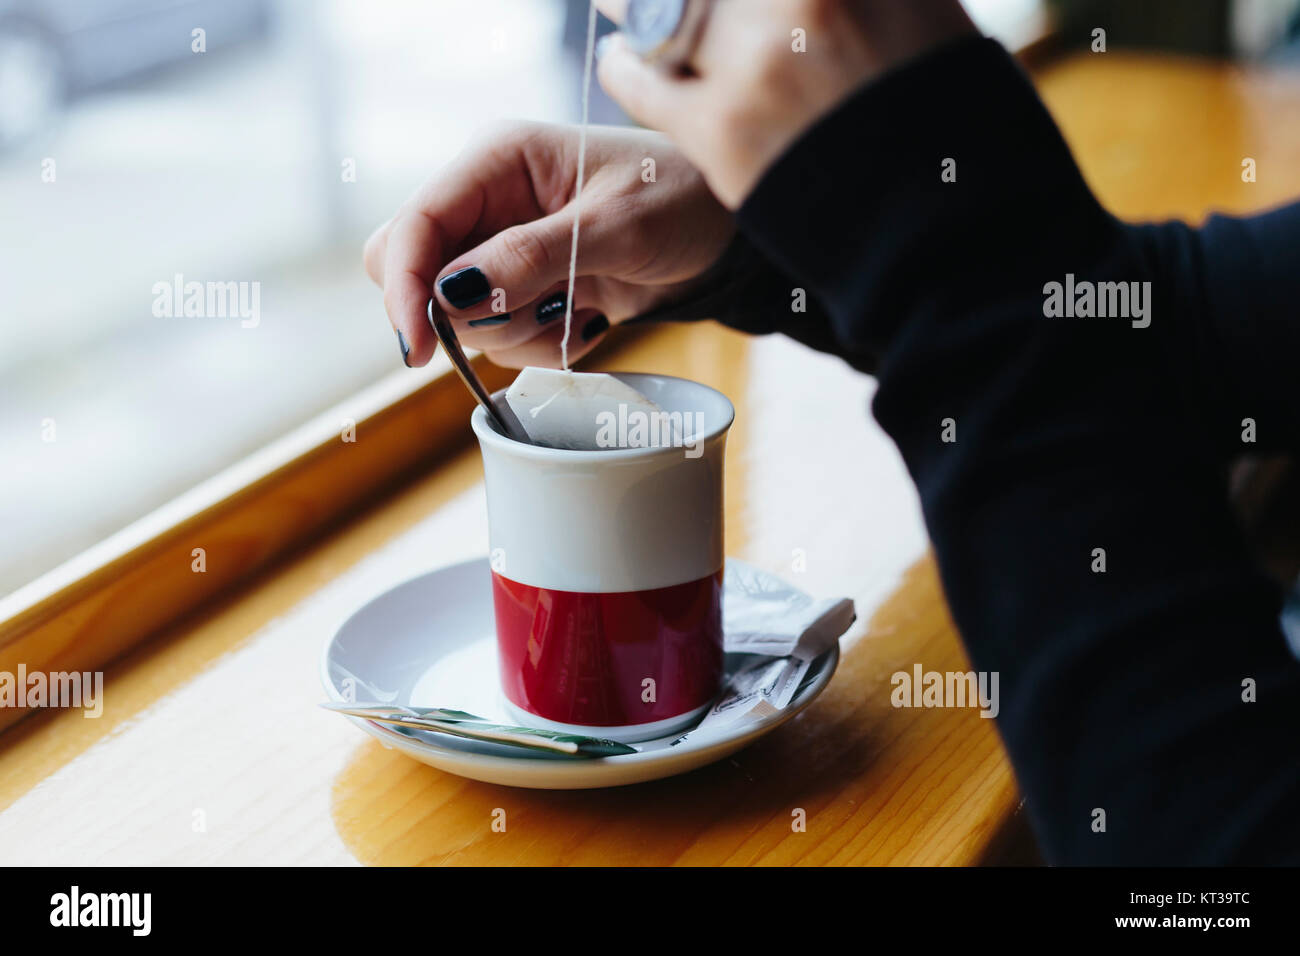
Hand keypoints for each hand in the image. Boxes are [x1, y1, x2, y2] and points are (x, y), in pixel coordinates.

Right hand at [363, 122, 734, 367]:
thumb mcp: (614, 227)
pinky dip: (541, 344)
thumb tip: (449, 293)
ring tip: (582, 307)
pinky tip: (588, 317)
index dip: (405, 286)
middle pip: (416, 274)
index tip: (420, 347)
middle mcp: (488, 204)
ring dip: (517, 331)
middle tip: (532, 316)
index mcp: (498, 162)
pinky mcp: (524, 289)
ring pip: (458, 317)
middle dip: (464, 314)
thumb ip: (530, 257)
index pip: (414, 224)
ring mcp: (503, 250)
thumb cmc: (682, 200)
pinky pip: (500, 337)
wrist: (725, 236)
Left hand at [595, 0, 975, 207]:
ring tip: (629, 4)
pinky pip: (642, 75)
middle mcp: (804, 2)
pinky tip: (620, 52)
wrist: (945, 234)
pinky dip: (624, 59)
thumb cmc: (955, 124)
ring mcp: (759, 62)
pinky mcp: (722, 127)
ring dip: (641, 3)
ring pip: (658, 3)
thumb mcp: (930, 17)